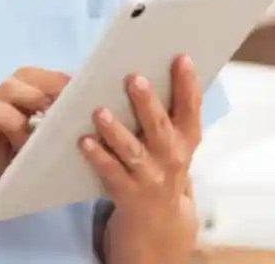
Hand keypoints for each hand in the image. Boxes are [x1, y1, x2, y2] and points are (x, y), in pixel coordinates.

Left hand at [80, 55, 203, 263]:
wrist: (160, 217)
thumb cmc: (164, 162)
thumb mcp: (178, 139)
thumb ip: (172, 110)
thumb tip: (155, 67)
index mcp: (187, 137)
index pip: (191, 106)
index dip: (188, 83)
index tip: (180, 57)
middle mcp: (172, 156)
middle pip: (159, 126)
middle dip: (147, 103)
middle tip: (133, 78)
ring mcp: (150, 176)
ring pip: (132, 151)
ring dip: (116, 131)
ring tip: (100, 111)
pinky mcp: (127, 192)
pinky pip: (110, 172)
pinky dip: (97, 157)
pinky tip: (84, 141)